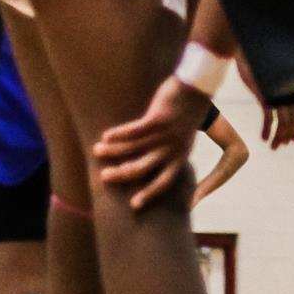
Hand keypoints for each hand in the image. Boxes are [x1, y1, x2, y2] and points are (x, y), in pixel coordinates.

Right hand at [93, 75, 212, 209]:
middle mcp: (173, 148)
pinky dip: (119, 134)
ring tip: (96, 151)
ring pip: (134, 148)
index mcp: (180, 156)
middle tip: (104, 177)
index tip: (134, 205)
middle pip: (143, 168)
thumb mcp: (182, 137)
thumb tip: (148, 161)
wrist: (198, 88)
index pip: (164, 181)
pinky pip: (134, 130)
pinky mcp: (159, 118)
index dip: (149, 194)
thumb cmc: (186, 114)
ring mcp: (166, 134)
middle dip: (122, 174)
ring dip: (113, 151)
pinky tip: (105, 136)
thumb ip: (168, 150)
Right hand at [231, 53, 293, 148]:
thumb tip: (282, 107)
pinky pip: (269, 117)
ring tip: (274, 146)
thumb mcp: (273, 81)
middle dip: (289, 136)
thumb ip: (279, 93)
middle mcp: (291, 92)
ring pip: (284, 122)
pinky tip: (263, 138)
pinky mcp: (266, 95)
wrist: (247, 52)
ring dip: (279, 137)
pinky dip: (267, 129)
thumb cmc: (261, 65)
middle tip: (282, 145)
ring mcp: (279, 94)